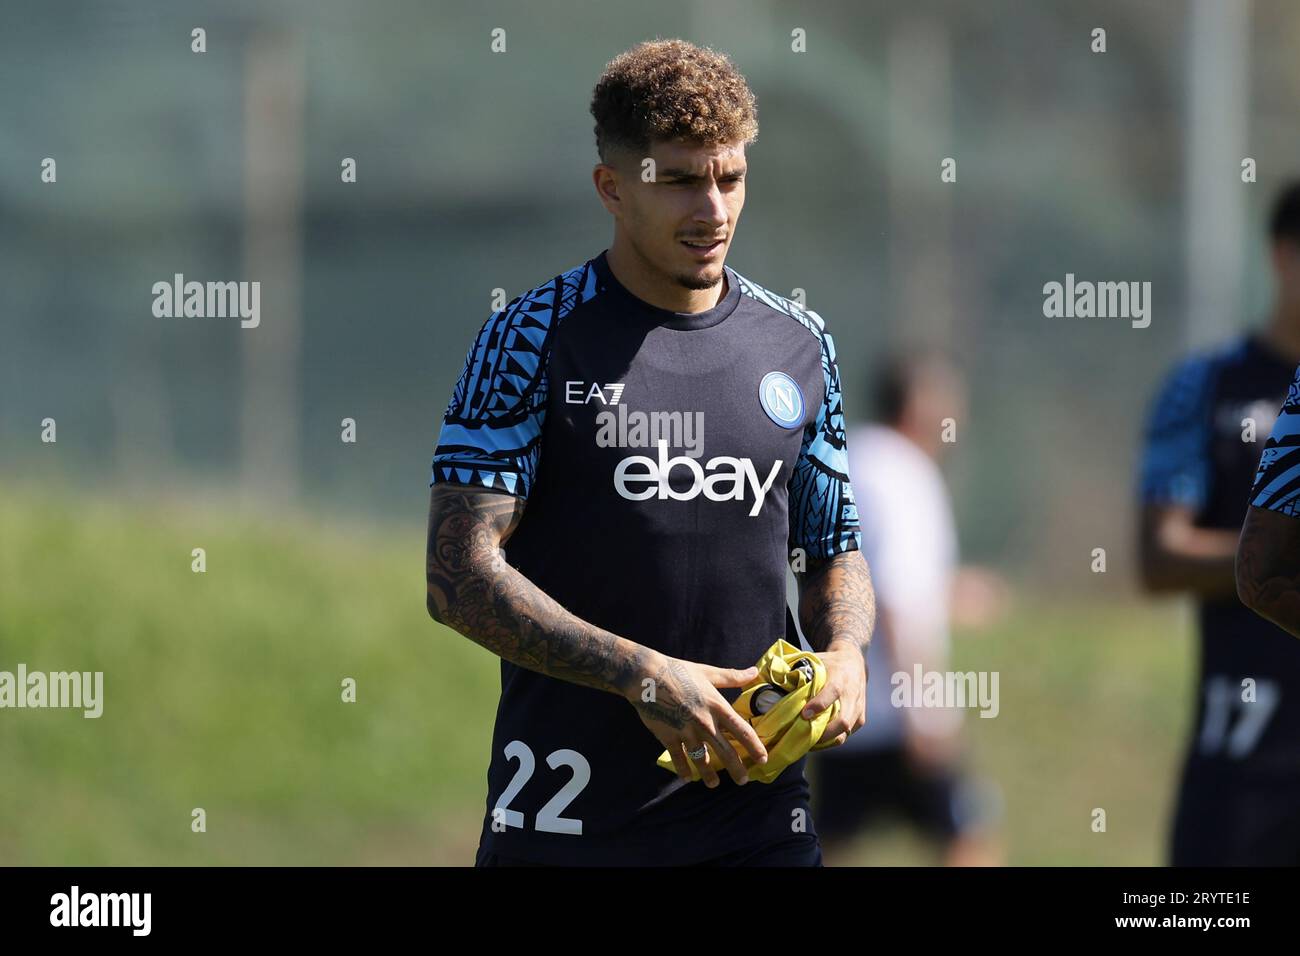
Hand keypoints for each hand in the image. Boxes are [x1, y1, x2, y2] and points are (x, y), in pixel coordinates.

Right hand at [628, 653, 769, 787]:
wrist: (648, 676)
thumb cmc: (680, 671)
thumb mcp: (708, 673)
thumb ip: (733, 676)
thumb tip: (755, 671)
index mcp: (717, 707)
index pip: (742, 731)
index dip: (755, 747)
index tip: (763, 759)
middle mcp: (705, 723)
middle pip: (726, 752)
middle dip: (737, 769)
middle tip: (743, 781)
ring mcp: (686, 732)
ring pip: (702, 760)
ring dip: (709, 775)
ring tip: (714, 784)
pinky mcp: (669, 738)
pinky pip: (678, 759)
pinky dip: (683, 770)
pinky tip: (687, 778)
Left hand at [801, 640, 866, 748]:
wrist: (854, 663)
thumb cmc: (829, 663)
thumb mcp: (815, 661)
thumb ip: (800, 672)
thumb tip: (774, 682)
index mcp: (840, 678)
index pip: (832, 693)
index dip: (819, 705)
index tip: (804, 714)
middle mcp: (852, 695)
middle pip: (842, 721)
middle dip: (823, 733)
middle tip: (803, 737)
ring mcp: (858, 709)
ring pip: (845, 732)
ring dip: (826, 740)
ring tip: (807, 742)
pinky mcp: (861, 719)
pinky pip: (847, 735)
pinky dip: (831, 740)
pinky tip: (817, 741)